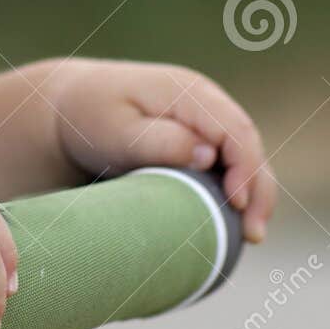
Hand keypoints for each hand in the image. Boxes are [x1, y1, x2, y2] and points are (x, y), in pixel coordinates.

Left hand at [44, 59, 274, 242]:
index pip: (233, 129)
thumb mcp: (116, 130)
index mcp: (188, 92)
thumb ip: (159, 141)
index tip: (237, 203)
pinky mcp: (200, 141)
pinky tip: (235, 225)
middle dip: (258, 190)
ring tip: (252, 236)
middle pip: (248, 145)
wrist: (71, 108)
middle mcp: (205, 103)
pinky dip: (237, 193)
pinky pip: (229, 166)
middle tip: (254, 235)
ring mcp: (205, 121)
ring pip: (245, 157)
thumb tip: (208, 156)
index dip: (244, 167)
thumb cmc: (90, 117)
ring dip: (254, 195)